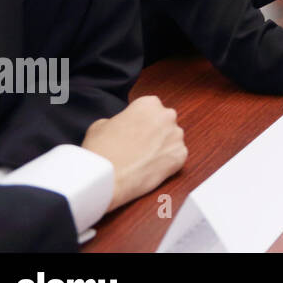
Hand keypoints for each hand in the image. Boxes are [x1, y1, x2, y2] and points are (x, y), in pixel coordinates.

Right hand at [81, 96, 186, 211]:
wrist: (107, 178)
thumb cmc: (101, 150)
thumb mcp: (101, 124)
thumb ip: (119, 119)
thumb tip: (123, 125)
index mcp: (149, 103)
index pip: (150, 107)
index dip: (140, 120)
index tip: (134, 129)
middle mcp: (167, 116)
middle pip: (164, 121)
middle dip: (154, 131)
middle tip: (138, 145)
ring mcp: (177, 136)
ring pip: (172, 138)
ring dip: (162, 146)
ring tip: (142, 158)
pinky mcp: (181, 156)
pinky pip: (176, 156)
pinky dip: (167, 161)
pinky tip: (150, 167)